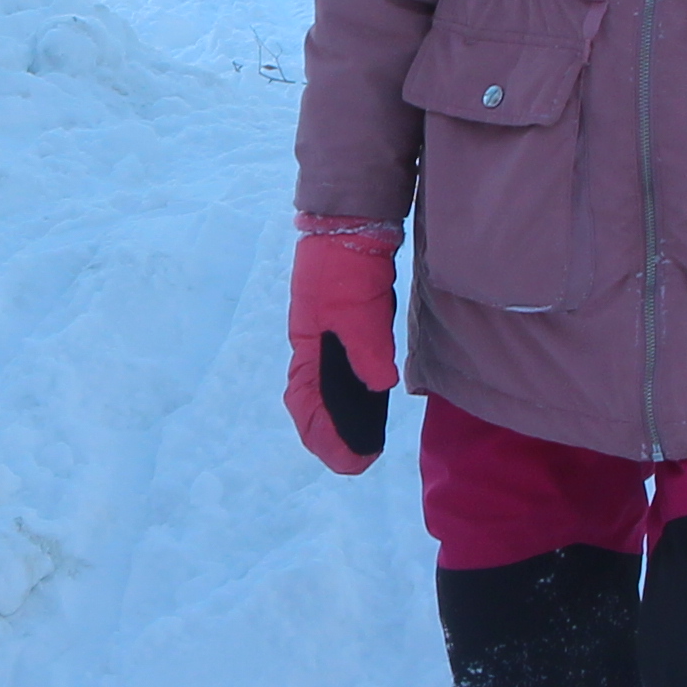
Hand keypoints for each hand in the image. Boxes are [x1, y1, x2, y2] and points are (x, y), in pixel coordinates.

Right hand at [284, 222, 401, 473]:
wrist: (349, 223)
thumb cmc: (344, 267)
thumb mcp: (356, 309)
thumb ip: (367, 348)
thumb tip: (380, 386)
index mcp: (308, 346)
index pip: (306, 402)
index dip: (324, 436)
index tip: (349, 462)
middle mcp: (315, 345)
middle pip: (317, 401)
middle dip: (332, 434)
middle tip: (359, 460)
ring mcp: (331, 334)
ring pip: (332, 385)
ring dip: (344, 415)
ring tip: (365, 439)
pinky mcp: (350, 322)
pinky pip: (348, 367)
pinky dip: (355, 390)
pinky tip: (372, 396)